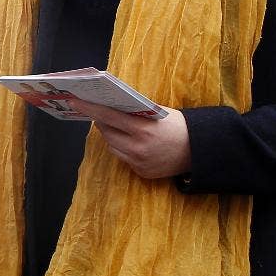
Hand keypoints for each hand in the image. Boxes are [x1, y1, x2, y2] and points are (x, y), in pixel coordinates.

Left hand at [66, 97, 190, 178]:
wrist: (199, 151)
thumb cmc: (178, 126)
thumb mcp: (157, 113)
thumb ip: (134, 111)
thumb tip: (110, 104)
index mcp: (142, 130)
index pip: (108, 117)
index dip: (91, 109)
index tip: (75, 102)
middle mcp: (138, 148)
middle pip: (107, 133)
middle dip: (101, 122)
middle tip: (97, 111)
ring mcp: (139, 163)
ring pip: (113, 147)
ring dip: (111, 136)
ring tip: (114, 126)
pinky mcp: (141, 173)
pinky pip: (124, 158)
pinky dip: (123, 148)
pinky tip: (130, 141)